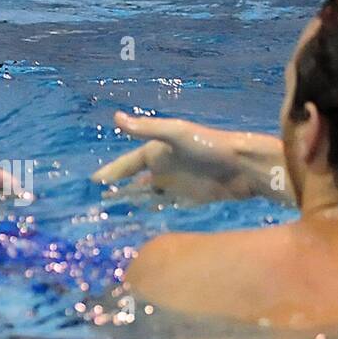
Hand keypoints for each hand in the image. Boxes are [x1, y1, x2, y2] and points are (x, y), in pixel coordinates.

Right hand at [91, 111, 286, 202]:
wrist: (243, 167)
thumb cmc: (209, 146)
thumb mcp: (176, 134)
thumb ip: (147, 128)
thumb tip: (116, 118)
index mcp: (157, 150)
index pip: (128, 163)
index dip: (112, 172)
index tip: (94, 182)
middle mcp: (164, 167)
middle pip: (135, 180)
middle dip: (118, 188)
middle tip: (98, 201)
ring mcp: (176, 184)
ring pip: (147, 195)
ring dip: (132, 202)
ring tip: (113, 213)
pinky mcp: (188, 198)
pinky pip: (164, 207)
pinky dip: (152, 212)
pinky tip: (141, 220)